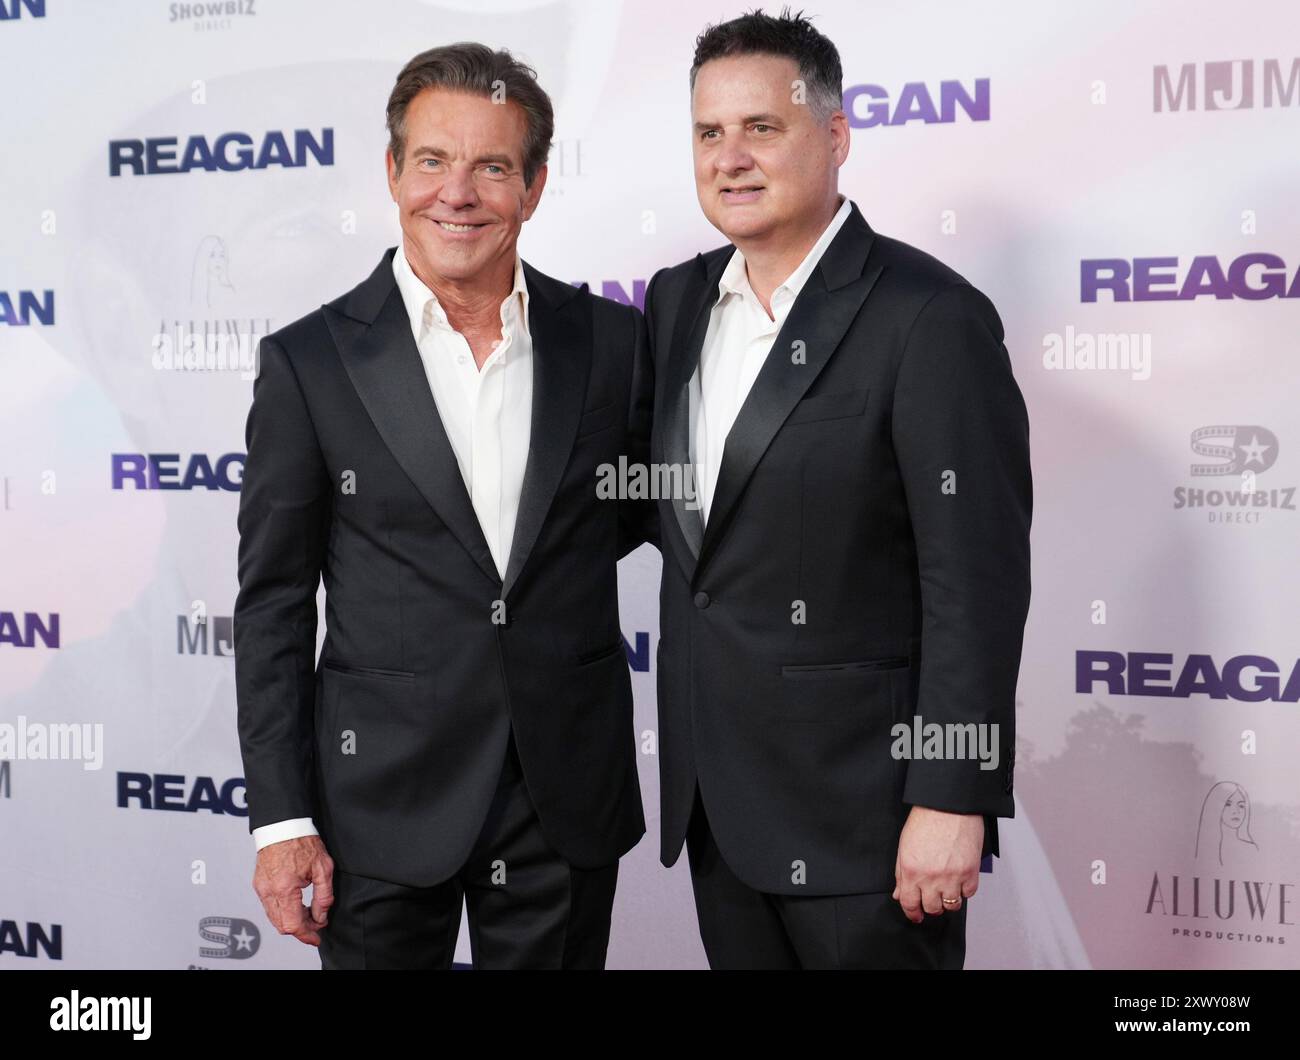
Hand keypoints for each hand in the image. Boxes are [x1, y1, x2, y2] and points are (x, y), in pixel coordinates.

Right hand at [252, 835, 333, 945]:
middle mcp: (268, 891)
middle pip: (281, 925)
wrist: (283, 825)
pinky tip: (296, 903)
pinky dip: (283, 911)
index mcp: (284, 888)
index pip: (293, 925)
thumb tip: (321, 916)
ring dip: (291, 920)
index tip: (317, 937)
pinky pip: (269, 907)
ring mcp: (261, 888)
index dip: (306, 935)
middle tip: (316, 922)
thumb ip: (324, 896)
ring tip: (309, 912)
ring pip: (274, 918)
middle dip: (300, 929)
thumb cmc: (303, 841)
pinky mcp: (259, 884)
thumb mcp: (323, 867)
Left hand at [891, 806, 982, 923]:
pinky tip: (960, 879)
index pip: (909, 904)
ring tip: (947, 889)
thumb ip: (900, 873)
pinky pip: (969, 894)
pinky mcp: (970, 872)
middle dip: (930, 906)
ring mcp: (952, 876)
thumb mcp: (904, 846)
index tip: (916, 916)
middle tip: (932, 899)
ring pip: (951, 906)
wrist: (948, 805)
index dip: (912, 914)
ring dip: (948, 901)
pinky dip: (964, 890)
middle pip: (931, 908)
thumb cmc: (926, 820)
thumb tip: (899, 893)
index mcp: (911, 870)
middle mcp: (930, 877)